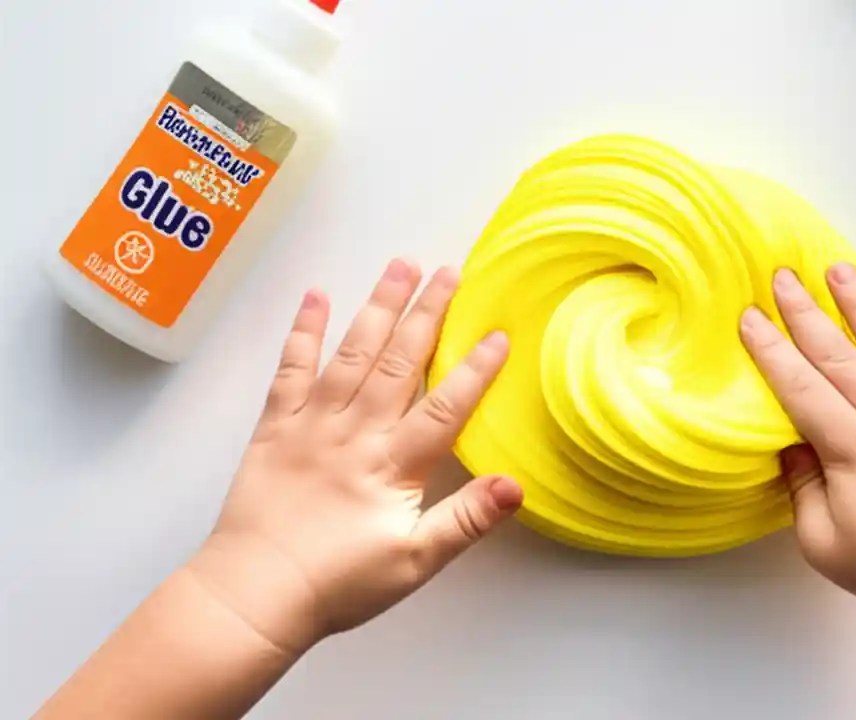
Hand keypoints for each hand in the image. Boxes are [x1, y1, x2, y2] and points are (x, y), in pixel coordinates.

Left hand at [188, 260, 522, 656]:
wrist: (253, 595)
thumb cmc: (337, 584)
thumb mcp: (414, 563)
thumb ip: (465, 520)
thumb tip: (515, 485)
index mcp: (392, 465)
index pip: (443, 407)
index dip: (474, 370)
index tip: (499, 335)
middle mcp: (354, 433)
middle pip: (399, 363)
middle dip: (427, 314)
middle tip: (451, 271)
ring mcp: (311, 425)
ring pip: (352, 354)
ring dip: (378, 308)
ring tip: (400, 266)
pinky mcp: (275, 428)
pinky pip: (291, 370)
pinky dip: (303, 331)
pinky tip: (316, 297)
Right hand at [740, 264, 855, 622]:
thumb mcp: (824, 542)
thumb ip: (803, 489)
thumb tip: (793, 445)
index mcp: (852, 449)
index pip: (801, 388)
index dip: (771, 350)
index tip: (750, 315)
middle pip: (841, 357)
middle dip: (807, 314)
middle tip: (783, 276)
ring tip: (841, 271)